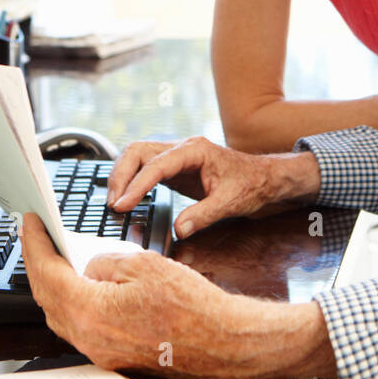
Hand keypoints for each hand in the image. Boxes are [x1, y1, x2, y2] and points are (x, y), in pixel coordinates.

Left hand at [18, 212, 334, 378]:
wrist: (222, 342)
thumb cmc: (192, 306)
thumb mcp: (145, 265)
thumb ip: (106, 261)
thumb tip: (91, 264)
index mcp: (90, 312)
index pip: (47, 273)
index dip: (34, 244)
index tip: (29, 222)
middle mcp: (88, 337)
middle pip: (46, 296)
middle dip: (38, 263)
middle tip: (36, 235)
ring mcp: (100, 350)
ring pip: (61, 314)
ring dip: (54, 283)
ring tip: (56, 255)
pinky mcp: (113, 354)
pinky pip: (79, 325)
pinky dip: (73, 300)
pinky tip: (82, 284)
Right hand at [107, 137, 319, 237]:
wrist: (264, 179)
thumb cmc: (251, 185)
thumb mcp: (230, 202)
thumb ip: (203, 215)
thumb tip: (178, 230)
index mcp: (194, 150)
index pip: (156, 164)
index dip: (137, 185)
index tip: (123, 205)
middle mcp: (182, 148)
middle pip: (138, 151)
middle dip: (121, 175)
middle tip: (113, 204)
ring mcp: (176, 156)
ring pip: (137, 156)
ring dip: (122, 176)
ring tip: (115, 203)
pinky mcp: (174, 168)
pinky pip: (144, 168)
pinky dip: (131, 180)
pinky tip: (126, 198)